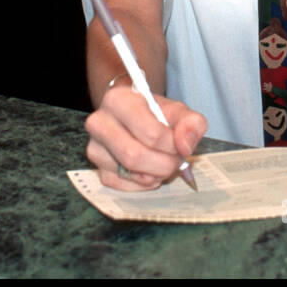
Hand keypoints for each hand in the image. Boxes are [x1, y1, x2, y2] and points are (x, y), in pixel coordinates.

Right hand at [84, 83, 206, 191]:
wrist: (136, 116)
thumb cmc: (155, 113)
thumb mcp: (178, 111)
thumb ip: (191, 123)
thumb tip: (184, 145)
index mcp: (118, 100)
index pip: (150, 133)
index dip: (173, 145)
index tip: (181, 145)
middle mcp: (99, 123)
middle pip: (135, 156)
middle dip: (164, 164)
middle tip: (176, 160)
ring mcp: (95, 148)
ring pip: (131, 174)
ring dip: (157, 175)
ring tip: (164, 162)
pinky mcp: (98, 169)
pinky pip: (126, 186)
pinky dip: (144, 183)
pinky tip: (150, 169)